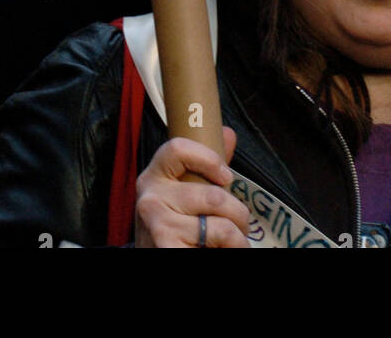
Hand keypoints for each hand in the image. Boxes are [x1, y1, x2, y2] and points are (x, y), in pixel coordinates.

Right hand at [134, 127, 250, 247]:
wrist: (150, 255)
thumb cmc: (171, 224)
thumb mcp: (180, 192)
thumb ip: (203, 166)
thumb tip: (228, 134)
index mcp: (154, 175)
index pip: (178, 148)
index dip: (208, 158)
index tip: (227, 176)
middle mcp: (151, 198)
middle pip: (213, 196)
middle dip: (238, 214)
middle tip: (241, 225)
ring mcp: (158, 226)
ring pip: (220, 227)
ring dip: (237, 239)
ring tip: (235, 243)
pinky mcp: (167, 249)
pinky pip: (214, 246)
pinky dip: (228, 250)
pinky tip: (221, 250)